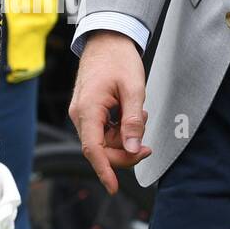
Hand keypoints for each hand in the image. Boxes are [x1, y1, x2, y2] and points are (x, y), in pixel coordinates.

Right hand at [68, 31, 150, 194]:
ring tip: (141, 116)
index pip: (93, 150)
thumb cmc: (120, 60)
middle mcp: (80, 116)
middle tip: (148, 146)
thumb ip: (133, 121)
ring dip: (125, 137)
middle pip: (101, 149)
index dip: (105, 170)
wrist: (108, 40)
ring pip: (104, 141)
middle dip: (125, 151)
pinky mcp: (90, 112)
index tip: (115, 188)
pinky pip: (104, 130)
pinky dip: (120, 128)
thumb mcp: (134, 89)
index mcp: (88, 111)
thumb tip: (133, 149)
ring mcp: (83, 114)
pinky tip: (133, 114)